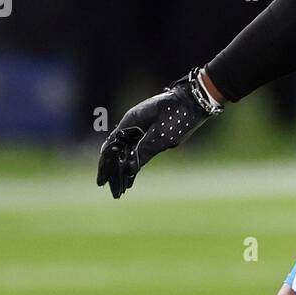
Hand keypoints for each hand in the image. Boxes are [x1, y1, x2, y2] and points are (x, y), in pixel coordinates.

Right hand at [97, 69, 221, 198]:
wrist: (193, 101)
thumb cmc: (178, 114)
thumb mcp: (162, 135)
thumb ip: (144, 151)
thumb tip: (129, 170)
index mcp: (130, 123)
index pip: (110, 147)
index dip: (105, 166)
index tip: (101, 182)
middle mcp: (131, 126)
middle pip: (115, 152)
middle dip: (113, 173)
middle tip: (114, 193)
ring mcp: (139, 129)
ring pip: (125, 153)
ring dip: (122, 171)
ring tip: (121, 191)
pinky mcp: (149, 134)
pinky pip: (135, 151)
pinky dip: (132, 164)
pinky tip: (131, 178)